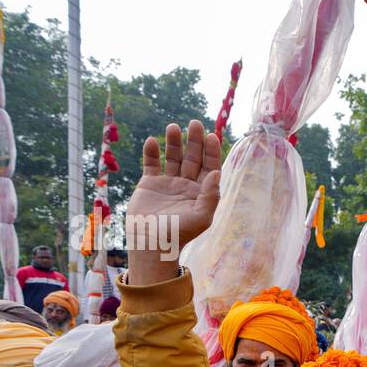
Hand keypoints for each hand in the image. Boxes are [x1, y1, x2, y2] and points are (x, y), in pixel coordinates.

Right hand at [126, 121, 221, 283]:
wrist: (152, 243)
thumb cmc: (180, 233)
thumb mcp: (202, 217)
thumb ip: (211, 195)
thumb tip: (217, 172)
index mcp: (202, 192)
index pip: (209, 166)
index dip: (211, 152)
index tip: (211, 136)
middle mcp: (186, 185)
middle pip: (192, 157)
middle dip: (194, 141)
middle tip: (194, 123)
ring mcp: (168, 183)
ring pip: (173, 157)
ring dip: (174, 142)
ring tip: (173, 127)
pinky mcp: (149, 184)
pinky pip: (152, 163)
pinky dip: (151, 152)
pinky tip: (153, 141)